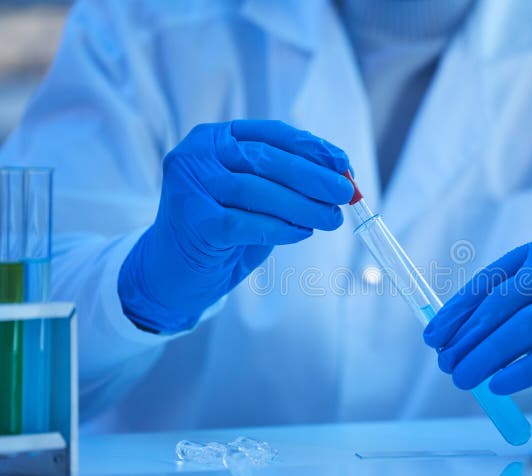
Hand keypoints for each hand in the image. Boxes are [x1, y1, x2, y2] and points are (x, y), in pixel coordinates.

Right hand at [118, 120, 353, 332]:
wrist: (171, 270)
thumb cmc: (221, 229)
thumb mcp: (255, 198)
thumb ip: (287, 183)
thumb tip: (340, 178)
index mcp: (214, 138)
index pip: (272, 134)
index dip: (312, 148)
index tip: (344, 164)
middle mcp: (197, 154)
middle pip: (266, 159)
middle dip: (313, 176)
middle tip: (345, 193)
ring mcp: (190, 186)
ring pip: (257, 190)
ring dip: (303, 205)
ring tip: (331, 219)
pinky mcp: (192, 220)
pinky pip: (245, 223)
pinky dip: (279, 228)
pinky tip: (301, 233)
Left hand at [423, 231, 531, 393]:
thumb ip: (511, 315)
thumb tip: (454, 342)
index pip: (492, 281)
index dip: (457, 312)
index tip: (433, 337)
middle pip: (503, 304)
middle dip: (467, 338)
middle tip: (446, 363)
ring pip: (522, 329)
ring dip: (485, 357)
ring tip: (461, 377)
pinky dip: (519, 372)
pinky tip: (497, 385)